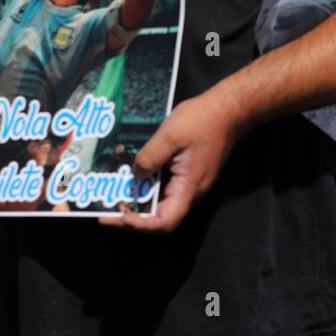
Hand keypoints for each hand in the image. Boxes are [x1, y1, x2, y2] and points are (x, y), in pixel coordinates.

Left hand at [100, 89, 242, 232]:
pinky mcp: (187, 174)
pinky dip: (147, 188)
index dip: (140, 225)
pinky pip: (165, 189)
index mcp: (189, 188)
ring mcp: (190, 184)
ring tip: (114, 195)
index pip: (165, 222)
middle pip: (161, 217)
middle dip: (133, 217)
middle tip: (107, 211)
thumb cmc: (203, 120)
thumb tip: (135, 177)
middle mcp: (191, 192)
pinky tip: (131, 177)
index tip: (119, 215)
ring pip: (162, 203)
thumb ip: (149, 158)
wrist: (228, 110)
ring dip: (139, 202)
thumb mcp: (170, 135)